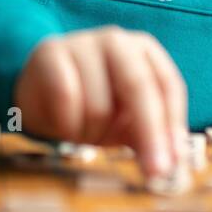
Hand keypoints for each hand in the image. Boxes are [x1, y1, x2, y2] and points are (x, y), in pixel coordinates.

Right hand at [13, 26, 188, 177]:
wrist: (37, 90)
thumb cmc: (90, 104)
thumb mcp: (126, 120)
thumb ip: (152, 133)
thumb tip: (175, 160)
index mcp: (143, 50)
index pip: (167, 85)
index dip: (172, 125)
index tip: (174, 162)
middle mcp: (116, 40)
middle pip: (139, 87)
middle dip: (149, 133)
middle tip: (154, 171)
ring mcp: (82, 42)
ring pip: (99, 105)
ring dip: (92, 134)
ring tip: (84, 132)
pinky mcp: (50, 52)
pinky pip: (65, 99)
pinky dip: (66, 125)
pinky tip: (62, 125)